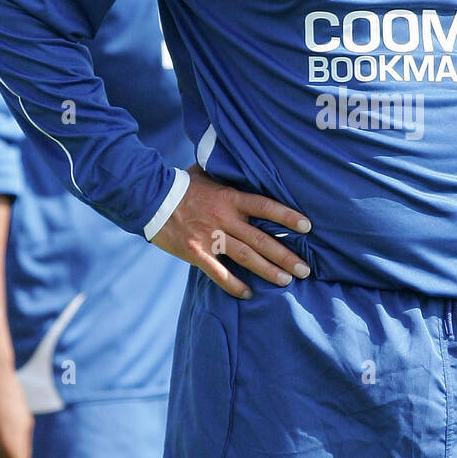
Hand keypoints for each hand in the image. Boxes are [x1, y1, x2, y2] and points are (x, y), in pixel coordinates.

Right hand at [151, 165, 312, 299]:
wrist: (149, 198)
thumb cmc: (181, 184)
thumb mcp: (208, 173)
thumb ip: (228, 174)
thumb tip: (245, 163)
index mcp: (230, 197)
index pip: (265, 206)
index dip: (287, 216)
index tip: (307, 227)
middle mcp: (224, 218)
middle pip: (261, 239)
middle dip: (285, 255)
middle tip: (305, 270)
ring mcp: (210, 237)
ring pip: (245, 257)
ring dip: (267, 271)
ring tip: (286, 281)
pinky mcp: (195, 252)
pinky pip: (218, 273)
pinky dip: (233, 285)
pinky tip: (248, 294)